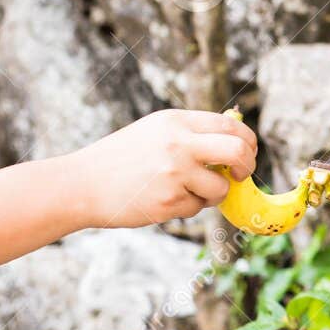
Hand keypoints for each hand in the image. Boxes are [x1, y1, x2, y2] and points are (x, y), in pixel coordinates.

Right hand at [65, 110, 257, 228]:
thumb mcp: (156, 131)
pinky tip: (162, 199)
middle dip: (247, 166)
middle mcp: (178, 144)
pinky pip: (198, 208)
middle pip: (238, 151)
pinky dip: (188, 207)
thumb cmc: (123, 158)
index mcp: (176, 122)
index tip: (248, 153)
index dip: (248, 141)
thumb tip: (238, 139)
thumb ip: (193, 133)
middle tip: (241, 175)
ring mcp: (174, 174)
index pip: (231, 126)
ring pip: (220, 188)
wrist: (82, 184)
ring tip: (184, 190)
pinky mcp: (169, 202)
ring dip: (212, 194)